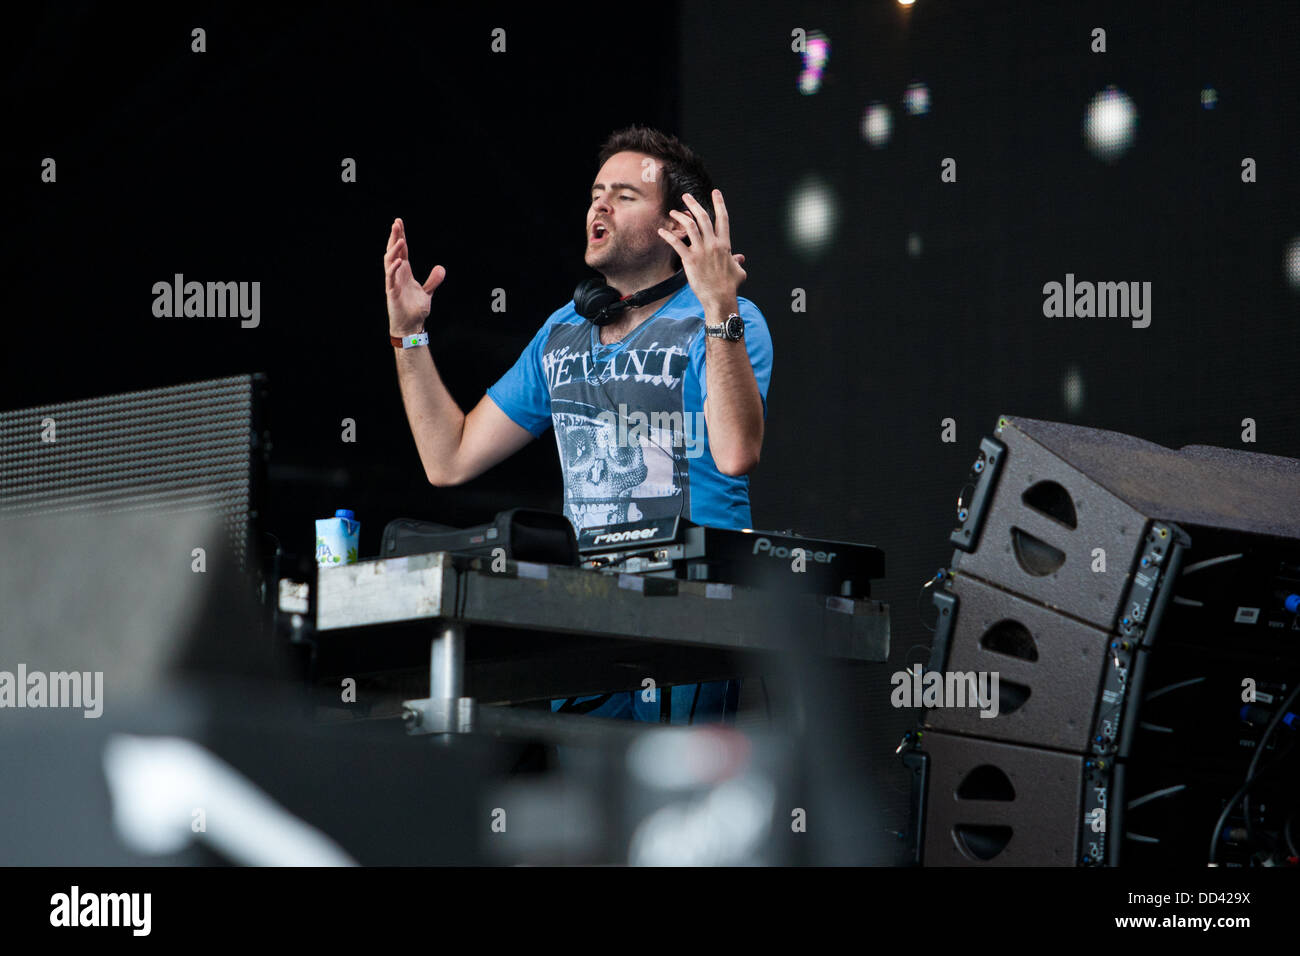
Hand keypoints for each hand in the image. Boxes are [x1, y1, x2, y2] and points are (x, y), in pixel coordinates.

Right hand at [384, 218, 445, 335]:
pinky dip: (394, 268)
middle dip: (395, 237)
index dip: (401, 236)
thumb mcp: (428, 292)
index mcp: (405, 272)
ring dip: (394, 249)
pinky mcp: (392, 292)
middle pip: (394, 251)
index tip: (399, 222)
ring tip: (400, 238)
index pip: (402, 250)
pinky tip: (399, 260)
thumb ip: (433, 280)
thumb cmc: (415, 310)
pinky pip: (390, 278)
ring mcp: (393, 282)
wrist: (411, 326)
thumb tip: (441, 268)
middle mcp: (397, 274)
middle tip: (396, 222)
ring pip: (389, 261)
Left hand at [656, 189, 746, 309]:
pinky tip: (661, 231)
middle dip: (694, 204)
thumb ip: (737, 261)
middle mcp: (713, 244)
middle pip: (703, 218)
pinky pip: (677, 243)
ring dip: (680, 216)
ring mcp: (701, 251)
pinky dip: (668, 235)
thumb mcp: (739, 271)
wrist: (720, 298)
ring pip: (690, 226)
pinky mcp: (690, 260)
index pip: (723, 219)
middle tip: (686, 196)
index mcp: (724, 244)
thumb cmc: (730, 286)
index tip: (715, 192)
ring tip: (673, 212)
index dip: (719, 203)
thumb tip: (740, 258)